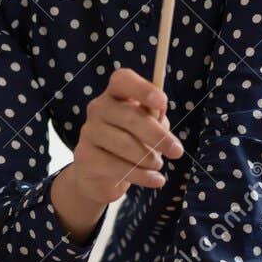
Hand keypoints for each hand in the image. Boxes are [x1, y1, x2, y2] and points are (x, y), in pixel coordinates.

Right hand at [53, 68, 182, 239]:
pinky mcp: (84, 157)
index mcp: (115, 95)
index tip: (162, 102)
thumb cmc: (130, 143)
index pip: (123, 80)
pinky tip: (156, 180)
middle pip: (130, 116)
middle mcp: (98, 108)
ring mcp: (88, 132)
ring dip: (149, 158)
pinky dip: (142, 175)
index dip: (142, 89)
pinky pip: (117, 166)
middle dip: (157, 136)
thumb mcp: (147, 128)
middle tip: (177, 151)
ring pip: (124, 143)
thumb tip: (159, 115)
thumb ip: (155, 118)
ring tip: (158, 165)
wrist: (99, 176)